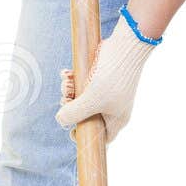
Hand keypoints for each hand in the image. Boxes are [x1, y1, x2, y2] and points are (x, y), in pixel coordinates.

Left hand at [56, 16, 158, 142]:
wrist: (125, 46)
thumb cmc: (113, 77)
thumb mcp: (92, 100)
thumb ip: (74, 113)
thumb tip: (60, 120)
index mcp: (116, 119)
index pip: (101, 139)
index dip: (85, 137)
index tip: (72, 130)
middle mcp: (112, 107)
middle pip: (86, 116)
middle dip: (72, 106)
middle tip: (66, 97)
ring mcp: (106, 92)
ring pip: (81, 99)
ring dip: (69, 90)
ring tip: (66, 81)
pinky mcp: (100, 78)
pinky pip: (82, 84)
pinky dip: (73, 79)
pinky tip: (66, 73)